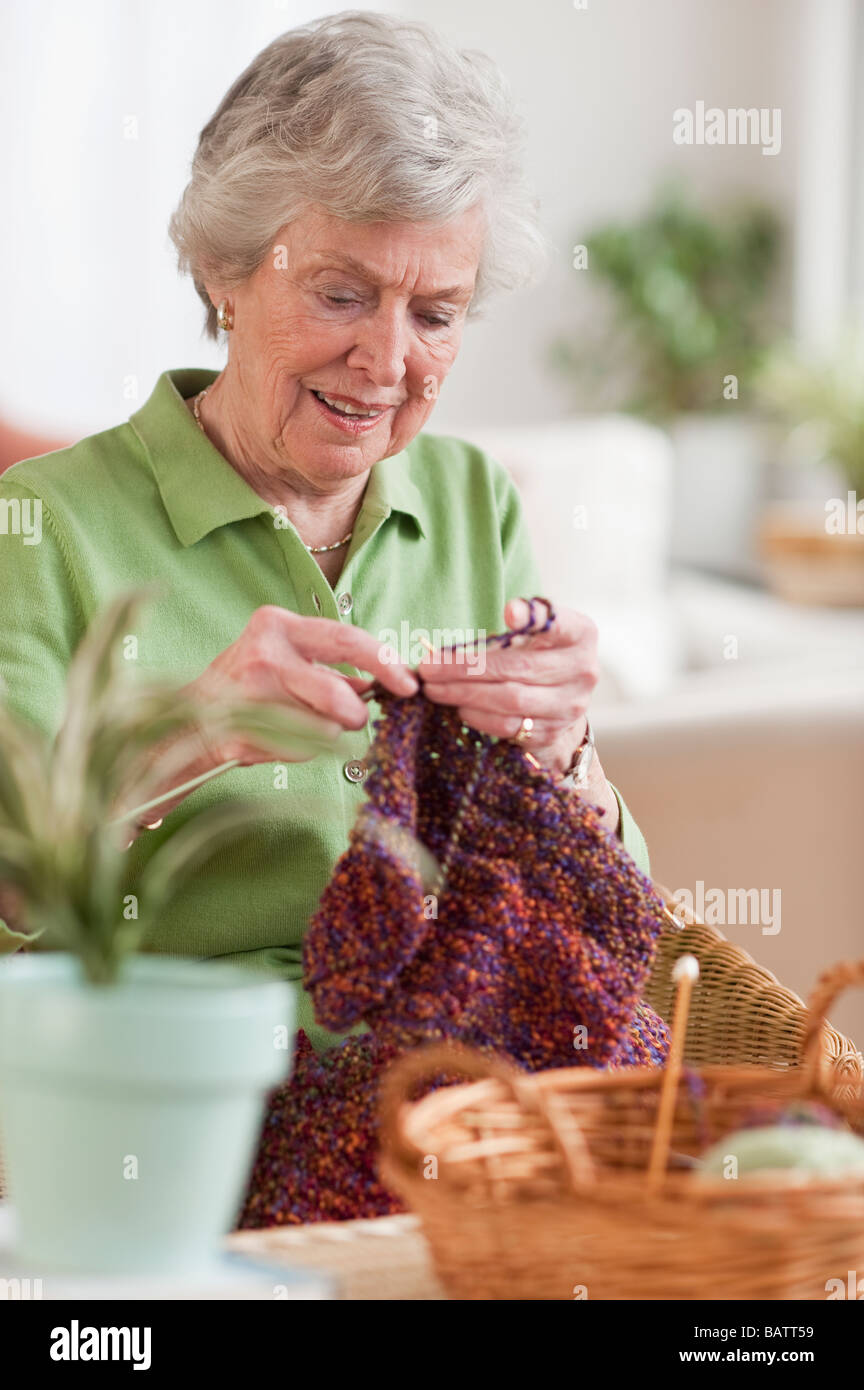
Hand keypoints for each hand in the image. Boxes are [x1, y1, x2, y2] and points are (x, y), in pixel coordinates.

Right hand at [191, 605, 419, 766]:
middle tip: (355, 717)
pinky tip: (275, 737)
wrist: (191, 720)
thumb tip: (385, 680)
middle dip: (356, 712)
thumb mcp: (289, 662)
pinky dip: (300, 749)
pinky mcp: (244, 728)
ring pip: (324, 726)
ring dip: (323, 732)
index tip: (409, 684)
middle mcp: (264, 651)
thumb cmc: (249, 688)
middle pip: (338, 692)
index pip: (348, 639)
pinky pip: (301, 748)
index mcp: (278, 625)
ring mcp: (251, 692)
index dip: (385, 663)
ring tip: (296, 724)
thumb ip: (334, 667)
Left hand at [417, 598, 596, 767]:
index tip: (507, 613)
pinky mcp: (552, 732)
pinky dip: (477, 716)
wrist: (559, 702)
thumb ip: (510, 626)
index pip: (557, 623)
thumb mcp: (532, 633)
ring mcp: (570, 705)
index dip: (533, 617)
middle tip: (429, 668)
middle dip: (466, 668)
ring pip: (510, 700)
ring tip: (435, 689)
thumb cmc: (536, 656)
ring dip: (464, 694)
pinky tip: (458, 707)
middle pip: (518, 667)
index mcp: (580, 634)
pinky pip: (508, 726)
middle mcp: (583, 670)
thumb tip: (451, 647)